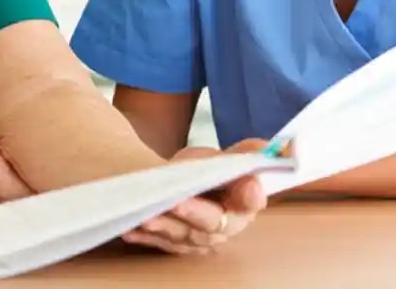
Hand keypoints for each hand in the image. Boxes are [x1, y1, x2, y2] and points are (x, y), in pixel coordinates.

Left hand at [121, 145, 267, 255]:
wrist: (178, 187)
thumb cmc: (202, 173)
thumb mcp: (218, 158)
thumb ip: (240, 155)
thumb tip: (265, 147)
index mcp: (243, 205)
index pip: (250, 201)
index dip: (248, 195)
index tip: (247, 186)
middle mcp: (224, 228)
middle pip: (211, 223)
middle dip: (194, 212)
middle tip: (177, 202)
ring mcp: (198, 241)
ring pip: (182, 235)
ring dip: (164, 226)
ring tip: (147, 216)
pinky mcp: (174, 246)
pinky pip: (157, 242)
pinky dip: (143, 236)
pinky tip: (130, 229)